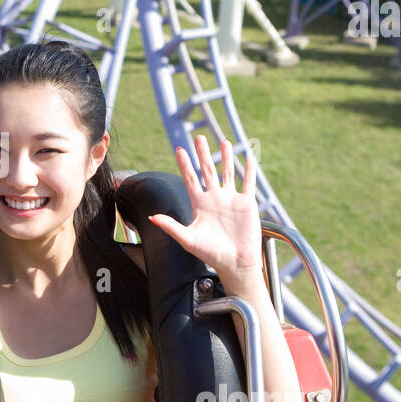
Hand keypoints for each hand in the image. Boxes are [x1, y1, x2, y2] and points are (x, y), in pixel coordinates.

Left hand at [148, 135, 262, 291]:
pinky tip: (248, 157)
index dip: (184, 165)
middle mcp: (214, 198)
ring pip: (228, 172)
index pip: (190, 179)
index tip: (179, 149)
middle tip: (199, 137)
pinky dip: (249, 170)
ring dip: (226, 157)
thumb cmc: (210, 254)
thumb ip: (171, 226)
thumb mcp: (188, 239)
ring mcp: (231, 199)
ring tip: (223, 141)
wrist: (235, 264)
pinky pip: (248, 183)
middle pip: (207, 170)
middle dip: (203, 154)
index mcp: (199, 204)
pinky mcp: (246, 203)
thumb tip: (151, 217)